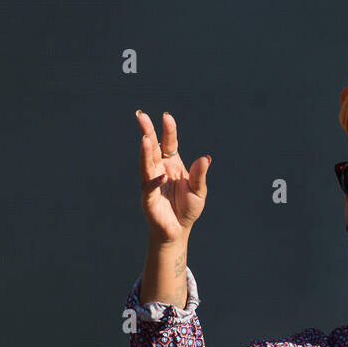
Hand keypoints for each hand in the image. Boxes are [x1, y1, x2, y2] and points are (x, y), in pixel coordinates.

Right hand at [136, 109, 209, 242]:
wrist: (178, 230)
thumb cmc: (187, 209)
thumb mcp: (199, 191)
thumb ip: (200, 176)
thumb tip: (205, 158)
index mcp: (172, 164)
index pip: (169, 143)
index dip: (168, 130)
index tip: (166, 116)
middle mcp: (159, 170)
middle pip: (152, 148)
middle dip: (147, 132)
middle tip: (142, 116)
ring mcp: (152, 183)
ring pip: (146, 164)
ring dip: (145, 152)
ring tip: (145, 139)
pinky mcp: (148, 198)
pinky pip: (149, 187)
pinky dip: (155, 182)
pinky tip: (163, 176)